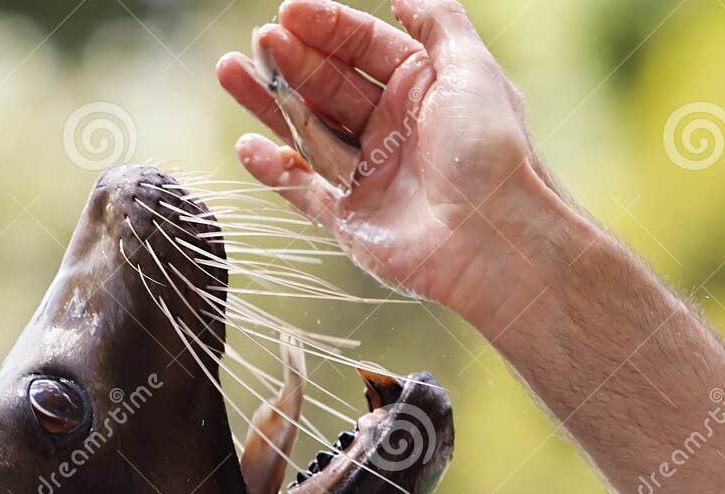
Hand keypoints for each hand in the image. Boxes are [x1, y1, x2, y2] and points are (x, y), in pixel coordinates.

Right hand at [217, 0, 578, 328]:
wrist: (493, 240)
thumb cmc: (490, 152)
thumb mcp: (472, 68)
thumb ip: (438, 23)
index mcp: (422, 88)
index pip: (363, 47)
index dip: (325, 27)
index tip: (287, 13)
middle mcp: (393, 128)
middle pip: (329, 84)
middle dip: (292, 60)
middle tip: (259, 43)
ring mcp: (368, 174)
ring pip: (307, 130)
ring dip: (269, 102)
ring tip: (231, 72)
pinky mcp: (350, 220)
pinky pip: (302, 189)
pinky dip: (273, 169)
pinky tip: (248, 144)